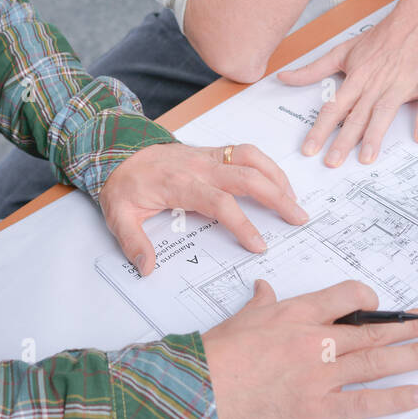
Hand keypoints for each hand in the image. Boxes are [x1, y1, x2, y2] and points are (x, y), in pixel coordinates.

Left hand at [98, 141, 308, 275]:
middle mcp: (200, 166)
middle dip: (277, 197)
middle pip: (247, 176)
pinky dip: (267, 165)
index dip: (242, 223)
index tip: (258, 244)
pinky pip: (246, 152)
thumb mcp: (119, 215)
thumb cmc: (124, 184)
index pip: (219, 202)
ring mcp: (208, 156)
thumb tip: (147, 268)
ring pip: (251, 158)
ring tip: (294, 200)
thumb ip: (133, 242)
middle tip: (298, 218)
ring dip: (277, 177)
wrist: (119, 150)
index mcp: (181, 184)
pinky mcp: (213, 152)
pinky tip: (277, 182)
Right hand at [202, 279, 417, 418]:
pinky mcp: (318, 410)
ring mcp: (320, 376)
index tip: (382, 307)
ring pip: (377, 362)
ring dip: (414, 356)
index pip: (346, 297)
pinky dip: (394, 399)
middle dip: (410, 326)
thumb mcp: (240, 319)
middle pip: (373, 330)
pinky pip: (365, 404)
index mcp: (296, 314)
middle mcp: (315, 341)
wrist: (196, 392)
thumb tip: (264, 288)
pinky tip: (417, 394)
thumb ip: (260, 303)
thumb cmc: (213, 355)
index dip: (369, 300)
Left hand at [277, 0, 417, 165]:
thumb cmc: (381, 37)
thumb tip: (284, 77)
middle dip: (343, 140)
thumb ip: (314, 69)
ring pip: (385, 111)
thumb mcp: (343, 50)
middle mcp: (376, 82)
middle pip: (356, 115)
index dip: (319, 129)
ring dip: (376, 135)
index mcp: (356, 77)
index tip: (308, 150)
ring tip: (367, 158)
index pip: (333, 107)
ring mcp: (401, 82)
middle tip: (332, 163)